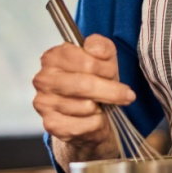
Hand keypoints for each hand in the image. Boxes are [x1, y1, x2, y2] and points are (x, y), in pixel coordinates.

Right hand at [32, 34, 134, 158]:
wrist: (86, 112)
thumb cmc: (93, 81)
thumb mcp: (103, 58)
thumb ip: (101, 47)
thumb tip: (95, 49)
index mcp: (54, 57)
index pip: (87, 62)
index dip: (106, 70)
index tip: (114, 74)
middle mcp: (44, 80)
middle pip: (85, 85)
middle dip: (111, 92)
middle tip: (127, 95)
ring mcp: (45, 103)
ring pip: (86, 107)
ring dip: (101, 108)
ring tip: (100, 105)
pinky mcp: (51, 124)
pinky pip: (83, 126)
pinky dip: (96, 124)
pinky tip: (93, 118)